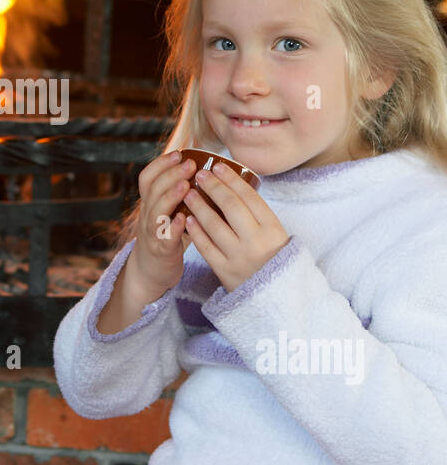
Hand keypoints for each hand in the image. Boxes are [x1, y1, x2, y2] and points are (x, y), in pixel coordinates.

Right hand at [128, 151, 198, 296]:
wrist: (150, 272)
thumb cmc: (166, 237)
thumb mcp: (166, 212)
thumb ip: (178, 196)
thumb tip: (205, 172)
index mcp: (150, 204)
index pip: (147, 178)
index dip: (160, 164)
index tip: (179, 153)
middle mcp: (147, 215)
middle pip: (152, 190)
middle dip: (171, 174)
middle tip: (190, 164)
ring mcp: (152, 233)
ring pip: (156, 211)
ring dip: (171, 196)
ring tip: (186, 185)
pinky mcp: (161, 250)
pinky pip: (164, 236)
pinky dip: (173, 227)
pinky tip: (184, 218)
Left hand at [181, 160, 289, 292]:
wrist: (276, 297)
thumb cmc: (273, 258)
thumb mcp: (275, 235)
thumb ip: (258, 215)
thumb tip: (233, 184)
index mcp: (273, 229)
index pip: (250, 197)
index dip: (232, 180)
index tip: (218, 166)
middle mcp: (257, 242)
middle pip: (231, 207)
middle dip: (213, 187)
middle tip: (200, 174)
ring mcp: (239, 258)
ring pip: (215, 225)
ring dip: (199, 206)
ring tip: (188, 192)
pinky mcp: (225, 272)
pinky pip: (206, 247)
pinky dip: (196, 231)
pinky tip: (188, 218)